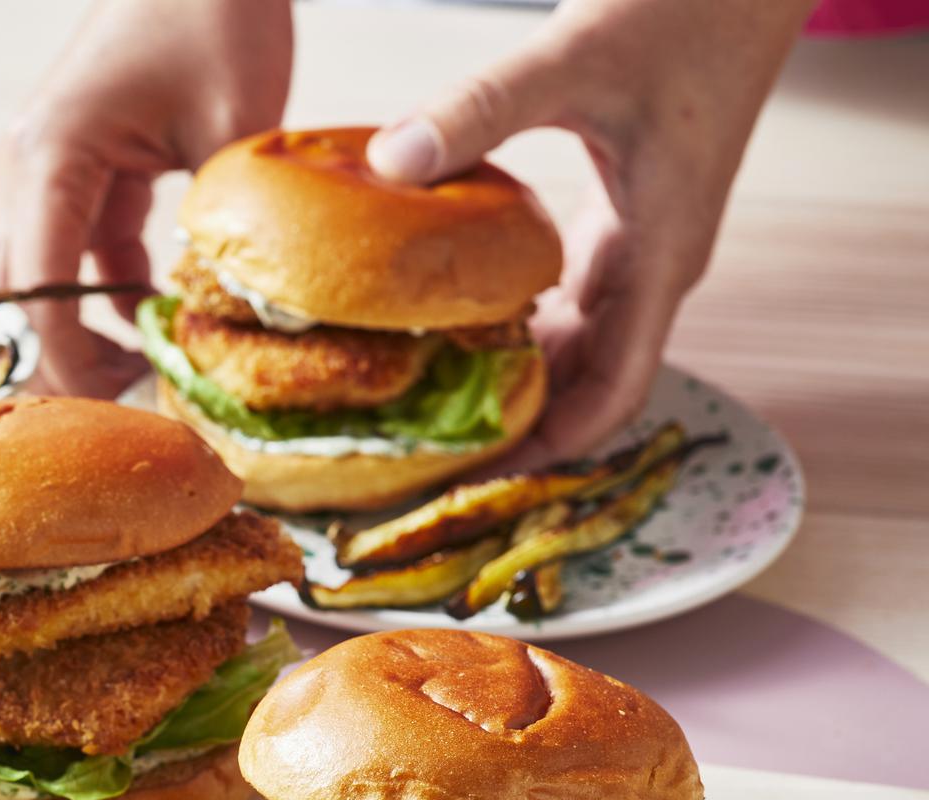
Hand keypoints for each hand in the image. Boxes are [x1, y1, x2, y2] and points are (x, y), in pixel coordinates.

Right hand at [0, 0, 293, 396]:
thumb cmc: (215, 15)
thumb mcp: (233, 128)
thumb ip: (223, 228)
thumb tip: (238, 321)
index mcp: (51, 157)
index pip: (39, 287)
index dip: (71, 357)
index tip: (120, 401)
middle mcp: (28, 166)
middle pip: (24, 292)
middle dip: (67, 357)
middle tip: (125, 407)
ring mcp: (44, 167)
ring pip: (44, 275)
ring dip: (83, 326)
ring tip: (139, 372)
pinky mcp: (73, 167)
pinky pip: (74, 247)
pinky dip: (105, 289)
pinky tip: (153, 316)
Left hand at [367, 0, 812, 461]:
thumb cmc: (682, 9)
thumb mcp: (572, 55)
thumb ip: (483, 108)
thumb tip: (390, 161)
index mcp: (659, 253)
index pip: (613, 391)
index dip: (548, 448)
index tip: (472, 480)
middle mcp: (656, 266)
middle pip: (588, 383)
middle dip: (516, 430)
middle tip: (421, 460)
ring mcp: (642, 248)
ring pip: (578, 347)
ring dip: (515, 384)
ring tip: (426, 413)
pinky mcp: (623, 222)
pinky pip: (569, 304)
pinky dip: (519, 330)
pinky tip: (454, 331)